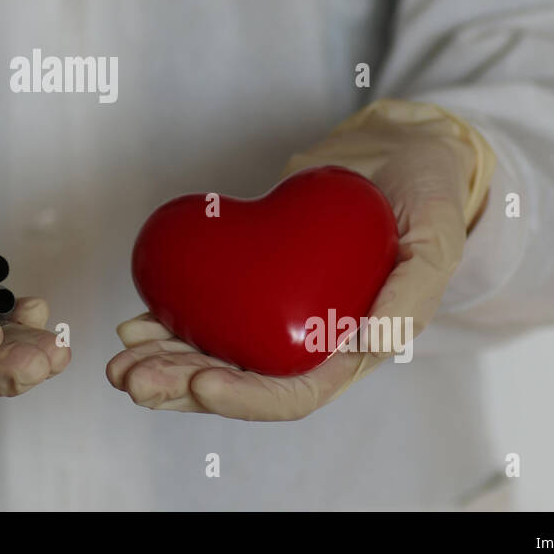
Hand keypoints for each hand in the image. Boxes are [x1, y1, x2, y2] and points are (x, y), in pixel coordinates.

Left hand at [107, 99, 493, 420]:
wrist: (396, 156)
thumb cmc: (426, 199)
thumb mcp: (434, 240)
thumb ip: (410, 293)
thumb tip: (369, 346)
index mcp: (353, 350)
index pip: (295, 393)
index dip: (245, 397)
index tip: (200, 383)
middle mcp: (309, 342)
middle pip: (239, 380)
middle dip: (181, 385)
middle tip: (132, 378)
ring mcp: (276, 314)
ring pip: (213, 353)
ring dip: (164, 363)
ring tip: (119, 360)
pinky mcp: (254, 282)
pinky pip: (206, 312)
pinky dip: (168, 321)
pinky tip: (135, 321)